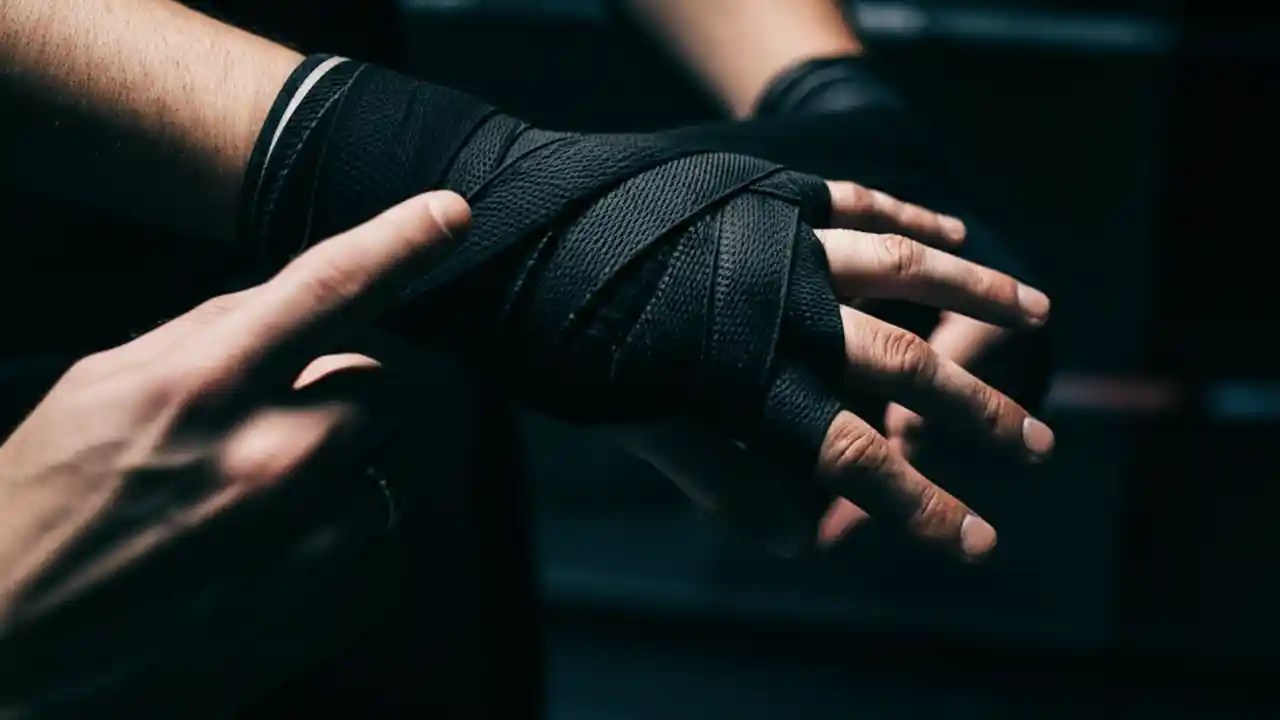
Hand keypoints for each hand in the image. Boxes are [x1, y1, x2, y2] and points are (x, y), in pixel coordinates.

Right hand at [0, 191, 468, 716]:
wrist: (10, 648)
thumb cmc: (45, 502)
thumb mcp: (104, 386)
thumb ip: (212, 334)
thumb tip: (302, 301)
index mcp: (203, 387)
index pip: (330, 289)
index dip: (403, 240)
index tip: (453, 214)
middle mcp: (269, 460)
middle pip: (396, 383)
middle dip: (365, 383)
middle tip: (307, 405)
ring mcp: (307, 545)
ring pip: (401, 463)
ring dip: (360, 459)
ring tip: (281, 485)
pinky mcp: (330, 610)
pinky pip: (391, 542)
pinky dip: (356, 532)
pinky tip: (285, 544)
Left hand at [612, 180, 1051, 560]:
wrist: (531, 225)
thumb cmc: (568, 337)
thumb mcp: (635, 420)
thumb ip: (717, 478)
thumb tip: (792, 539)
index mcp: (750, 375)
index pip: (854, 457)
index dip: (919, 507)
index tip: (975, 543)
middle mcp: (785, 306)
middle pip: (905, 365)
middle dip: (976, 412)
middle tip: (1037, 448)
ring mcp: (786, 241)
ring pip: (906, 265)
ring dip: (977, 290)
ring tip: (1036, 308)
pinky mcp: (774, 191)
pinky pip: (860, 201)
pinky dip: (910, 216)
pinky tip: (952, 227)